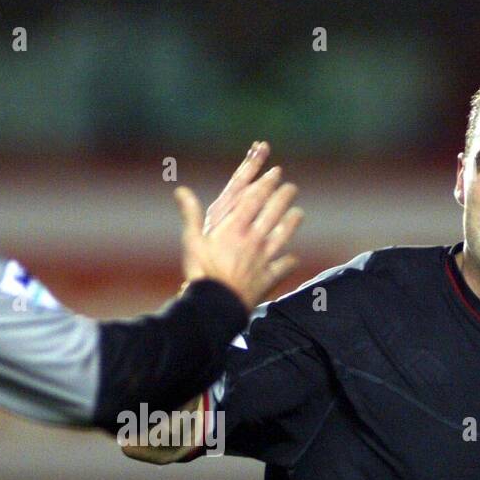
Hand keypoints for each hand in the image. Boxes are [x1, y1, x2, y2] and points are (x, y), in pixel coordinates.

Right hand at [175, 140, 301, 310]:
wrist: (217, 306)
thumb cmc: (201, 274)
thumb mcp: (191, 242)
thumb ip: (190, 215)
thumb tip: (181, 190)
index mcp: (234, 229)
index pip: (254, 200)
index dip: (266, 184)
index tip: (276, 172)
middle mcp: (253, 240)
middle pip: (273, 213)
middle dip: (283, 197)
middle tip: (291, 187)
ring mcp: (263, 259)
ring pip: (283, 235)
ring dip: (292, 222)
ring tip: (298, 212)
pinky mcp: (268, 278)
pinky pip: (283, 267)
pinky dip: (289, 261)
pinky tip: (293, 258)